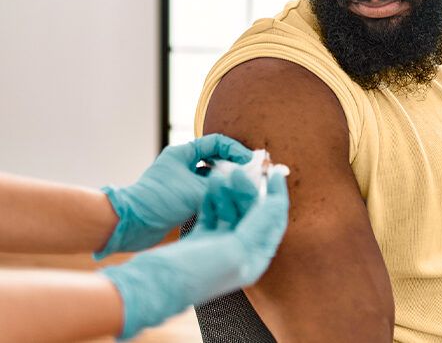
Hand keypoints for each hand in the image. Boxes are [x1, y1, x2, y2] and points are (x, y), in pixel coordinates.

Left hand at [95, 134, 251, 258]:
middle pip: (215, 158)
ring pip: (210, 177)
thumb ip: (222, 184)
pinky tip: (227, 203)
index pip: (216, 142)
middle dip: (233, 166)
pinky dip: (215, 195)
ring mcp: (180, 181)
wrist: (131, 225)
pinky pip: (203, 192)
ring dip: (225, 182)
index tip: (250, 161)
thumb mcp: (196, 190)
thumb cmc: (159, 202)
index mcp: (182, 153)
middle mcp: (181, 163)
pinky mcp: (179, 197)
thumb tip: (243, 181)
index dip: (235, 150)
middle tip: (250, 175)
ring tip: (240, 190)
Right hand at [101, 173, 288, 339]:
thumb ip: (259, 224)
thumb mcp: (234, 249)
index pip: (274, 222)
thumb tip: (279, 202)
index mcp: (253, 261)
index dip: (277, 195)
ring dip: (229, 191)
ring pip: (231, 211)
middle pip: (252, 213)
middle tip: (237, 170)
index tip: (275, 172)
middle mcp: (239, 255)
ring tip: (220, 173)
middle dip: (247, 190)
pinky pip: (212, 214)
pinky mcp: (199, 241)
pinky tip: (211, 184)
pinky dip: (213, 198)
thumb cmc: (193, 272)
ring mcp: (218, 247)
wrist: (149, 285)